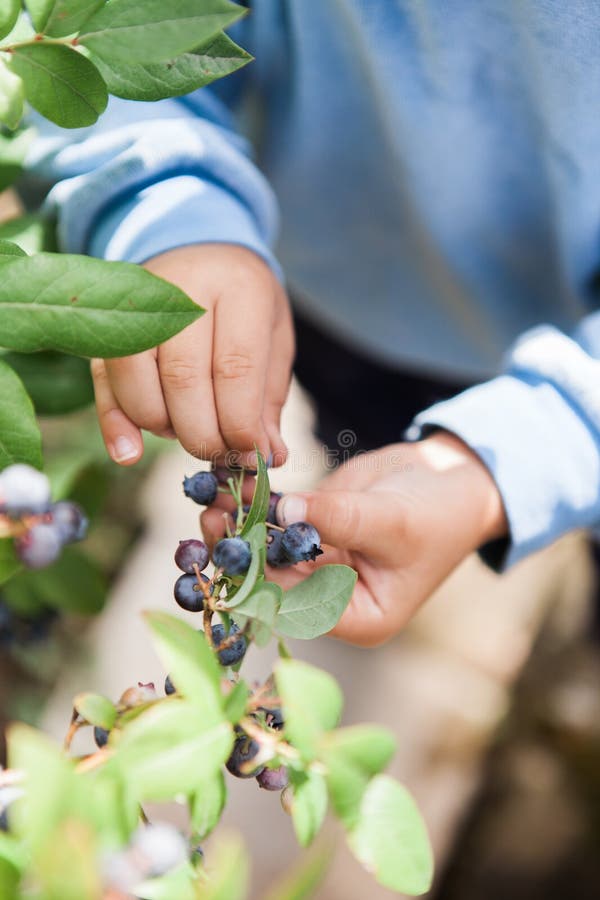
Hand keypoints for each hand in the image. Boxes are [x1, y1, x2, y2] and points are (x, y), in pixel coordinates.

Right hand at [91, 244, 293, 466]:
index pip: (235, 366)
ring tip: (188, 430)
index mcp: (239, 288)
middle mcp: (184, 292)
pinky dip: (115, 424)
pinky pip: (104, 382)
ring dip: (164, 427)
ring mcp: (137, 307)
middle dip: (203, 435)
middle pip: (184, 379)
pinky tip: (129, 452)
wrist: (199, 250)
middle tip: (219, 455)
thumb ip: (267, 399)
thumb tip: (267, 458)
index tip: (250, 456)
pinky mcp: (108, 328)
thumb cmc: (244, 305)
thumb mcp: (272, 339)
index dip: (240, 423)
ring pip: (139, 383)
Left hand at [202, 432, 506, 645]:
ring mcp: (320, 562)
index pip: (296, 607)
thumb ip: (337, 519)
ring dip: (239, 524)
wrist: (455, 479)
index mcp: (357, 617)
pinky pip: (278, 519)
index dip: (259, 580)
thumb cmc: (440, 513)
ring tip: (209, 497)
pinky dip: (257, 503)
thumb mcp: (393, 520)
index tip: (230, 548)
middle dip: (239, 551)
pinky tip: (231, 482)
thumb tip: (284, 512)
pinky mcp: (315, 528)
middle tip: (210, 517)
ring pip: (268, 548)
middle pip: (273, 579)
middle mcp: (332, 597)